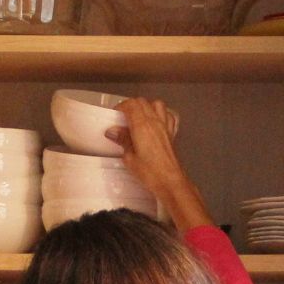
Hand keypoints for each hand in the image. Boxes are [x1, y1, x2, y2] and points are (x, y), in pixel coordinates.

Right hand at [107, 98, 213, 231]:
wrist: (171, 181)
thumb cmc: (149, 172)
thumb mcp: (129, 158)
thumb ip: (122, 140)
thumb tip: (112, 131)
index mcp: (142, 126)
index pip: (131, 105)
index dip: (121, 106)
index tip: (115, 115)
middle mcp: (155, 121)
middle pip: (142, 102)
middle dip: (131, 106)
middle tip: (123, 117)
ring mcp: (166, 126)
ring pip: (157, 104)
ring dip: (147, 106)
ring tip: (139, 117)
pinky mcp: (172, 133)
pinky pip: (168, 115)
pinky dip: (161, 114)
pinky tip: (156, 122)